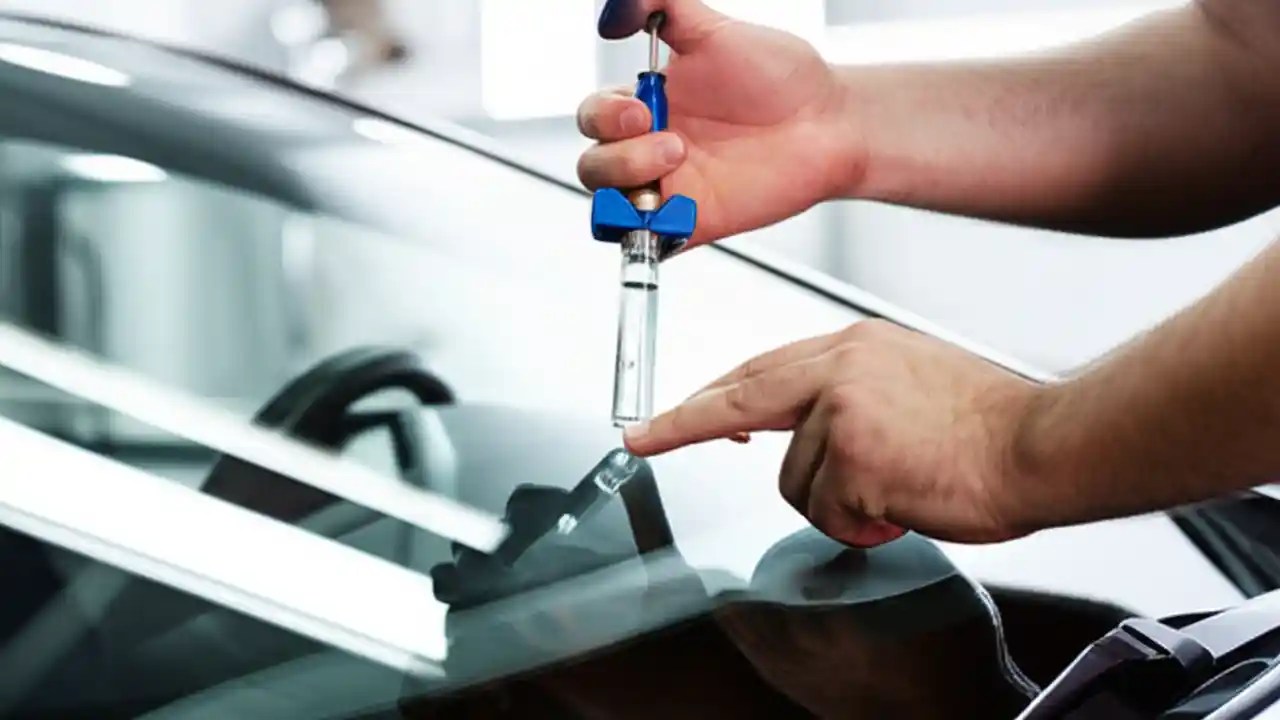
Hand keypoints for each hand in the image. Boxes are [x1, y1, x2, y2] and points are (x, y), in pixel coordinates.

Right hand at [577, 0, 861, 246]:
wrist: (829, 121)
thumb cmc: (781, 77)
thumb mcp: (715, 28)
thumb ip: (662, 5)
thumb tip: (611, 12)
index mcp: (649, 105)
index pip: (594, 117)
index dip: (605, 115)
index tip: (643, 106)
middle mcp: (652, 148)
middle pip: (593, 165)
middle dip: (616, 154)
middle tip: (668, 138)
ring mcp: (671, 189)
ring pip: (608, 205)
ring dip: (628, 184)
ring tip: (678, 160)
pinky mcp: (692, 224)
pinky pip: (644, 242)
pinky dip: (642, 234)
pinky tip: (671, 211)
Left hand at [623, 320, 1044, 546]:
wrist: (1041, 444)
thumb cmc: (988, 423)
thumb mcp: (911, 377)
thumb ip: (850, 392)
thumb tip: (807, 427)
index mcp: (855, 346)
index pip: (762, 368)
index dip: (716, 394)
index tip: (675, 411)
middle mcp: (841, 368)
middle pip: (739, 396)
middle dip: (683, 422)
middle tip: (645, 438)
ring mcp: (842, 410)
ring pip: (794, 478)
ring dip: (835, 503)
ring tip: (893, 494)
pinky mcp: (851, 455)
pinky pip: (825, 511)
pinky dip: (857, 525)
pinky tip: (898, 509)